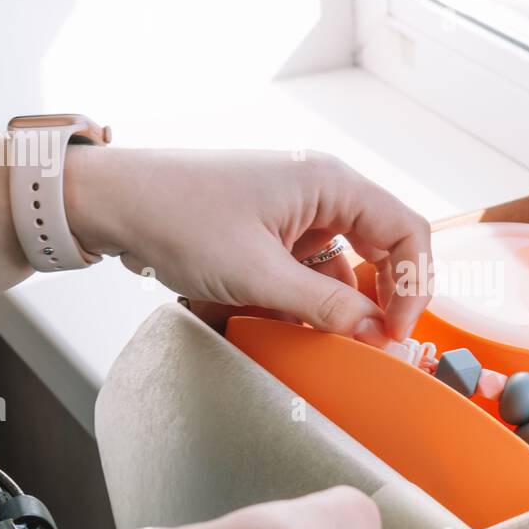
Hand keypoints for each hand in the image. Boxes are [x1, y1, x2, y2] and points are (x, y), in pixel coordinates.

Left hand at [65, 147, 432, 340]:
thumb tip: (374, 334)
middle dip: (383, 299)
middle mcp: (323, 193)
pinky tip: (292, 327)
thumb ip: (323, 307)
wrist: (115, 202)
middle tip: (375, 344)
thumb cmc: (179, 217)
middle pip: (384, 249)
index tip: (397, 332)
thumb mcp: (256, 273)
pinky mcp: (276, 232)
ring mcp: (300, 212)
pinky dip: (309, 301)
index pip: (407, 232)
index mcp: (330, 184)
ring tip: (325, 343)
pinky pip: (312, 271)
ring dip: (340, 306)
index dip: (413, 285)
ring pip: (346, 267)